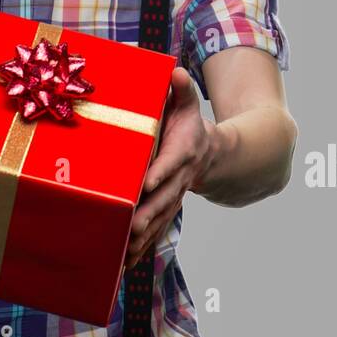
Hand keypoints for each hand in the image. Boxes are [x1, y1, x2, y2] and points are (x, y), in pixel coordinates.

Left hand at [125, 66, 214, 268]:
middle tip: (131, 227)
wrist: (212, 152)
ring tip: (125, 252)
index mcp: (183, 151)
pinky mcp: (167, 208)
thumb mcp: (188, 103)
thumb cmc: (190, 124)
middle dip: (148, 215)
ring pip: (159, 220)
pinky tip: (126, 264)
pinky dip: (142, 248)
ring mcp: (173, 196)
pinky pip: (156, 230)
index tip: (146, 183)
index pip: (170, 163)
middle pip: (163, 199)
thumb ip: (182, 89)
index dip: (160, 173)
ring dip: (143, 238)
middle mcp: (179, 178)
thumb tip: (176, 72)